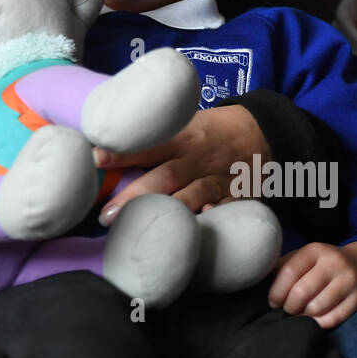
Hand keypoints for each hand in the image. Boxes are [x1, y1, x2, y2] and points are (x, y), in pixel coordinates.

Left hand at [94, 105, 267, 224]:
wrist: (261, 131)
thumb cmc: (208, 131)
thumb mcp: (183, 125)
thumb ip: (152, 140)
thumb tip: (103, 151)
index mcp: (181, 137)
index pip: (148, 143)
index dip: (123, 151)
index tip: (95, 158)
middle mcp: (198, 158)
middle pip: (166, 176)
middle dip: (136, 196)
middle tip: (106, 216)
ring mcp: (218, 178)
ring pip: (192, 195)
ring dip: (167, 214)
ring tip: (141, 232)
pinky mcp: (237, 196)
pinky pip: (224, 211)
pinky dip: (210, 220)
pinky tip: (195, 232)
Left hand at [267, 241, 356, 328]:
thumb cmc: (325, 263)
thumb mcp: (306, 256)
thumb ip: (284, 265)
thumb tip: (258, 276)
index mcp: (315, 250)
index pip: (290, 271)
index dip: (277, 290)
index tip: (273, 301)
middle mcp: (333, 263)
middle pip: (302, 292)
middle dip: (289, 306)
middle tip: (287, 309)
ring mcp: (348, 281)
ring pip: (317, 307)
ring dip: (304, 316)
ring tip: (300, 313)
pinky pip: (334, 318)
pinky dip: (320, 322)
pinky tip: (314, 319)